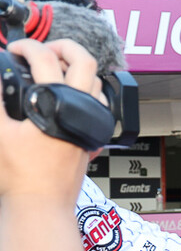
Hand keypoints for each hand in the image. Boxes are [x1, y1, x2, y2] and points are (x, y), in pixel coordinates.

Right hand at [0, 39, 103, 206]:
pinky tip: (65, 97)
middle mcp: (81, 109)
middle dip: (65, 46)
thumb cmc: (21, 174)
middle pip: (85, 60)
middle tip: (43, 49)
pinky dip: (85, 92)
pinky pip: (98, 105)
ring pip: (96, 83)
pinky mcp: (93, 136)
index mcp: (57, 102)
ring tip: (52, 70)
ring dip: (77, 69)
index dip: (26, 46)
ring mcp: (91, 123)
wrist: (42, 204)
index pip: (45, 57)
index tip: (12, 50)